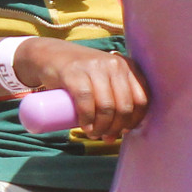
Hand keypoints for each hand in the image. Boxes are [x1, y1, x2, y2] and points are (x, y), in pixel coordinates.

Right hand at [15, 39, 147, 142]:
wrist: (50, 55)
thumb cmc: (82, 73)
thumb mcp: (106, 75)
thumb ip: (119, 93)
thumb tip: (124, 129)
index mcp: (127, 66)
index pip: (141, 99)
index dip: (134, 121)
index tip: (123, 131)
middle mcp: (115, 64)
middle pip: (124, 106)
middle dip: (116, 128)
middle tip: (106, 136)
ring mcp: (94, 67)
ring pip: (107, 106)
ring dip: (102, 128)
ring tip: (94, 134)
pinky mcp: (74, 73)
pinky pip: (86, 101)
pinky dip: (88, 119)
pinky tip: (86, 127)